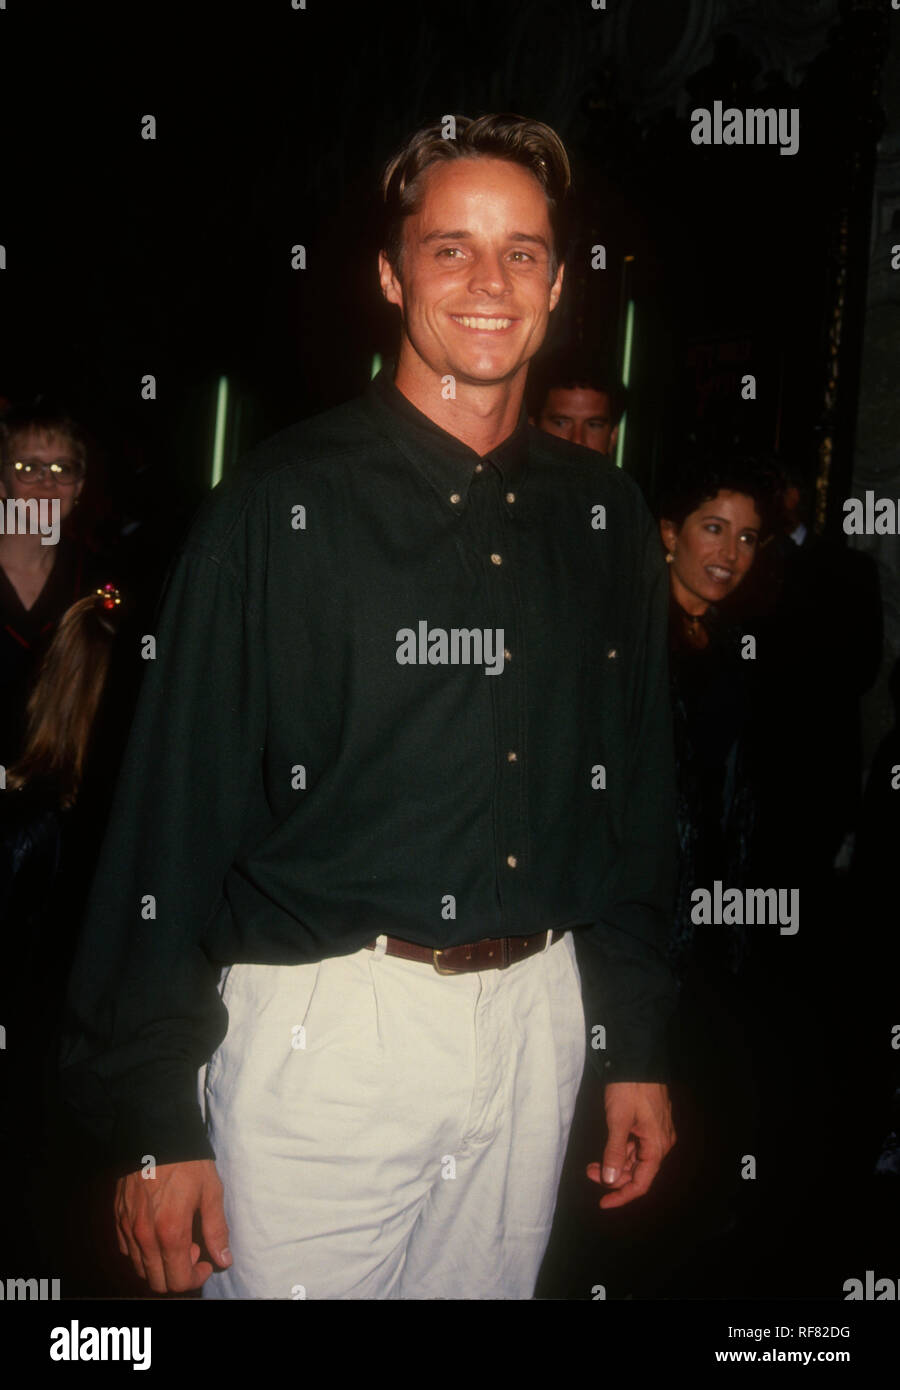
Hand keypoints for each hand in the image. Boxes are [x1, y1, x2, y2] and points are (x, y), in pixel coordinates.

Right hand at [115, 1158, 230, 1292]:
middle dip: (178, 1275)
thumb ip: (216, 1230)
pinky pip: (127, 1251)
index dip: (196, 1279)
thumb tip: (224, 1260)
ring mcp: (128, 1229)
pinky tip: (158, 1233)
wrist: (156, 1134)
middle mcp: (144, 1237)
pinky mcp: (118, 1219)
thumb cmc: (188, 1162)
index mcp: (170, 1233)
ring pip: (140, 1270)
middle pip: (157, 1283)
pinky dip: (143, 1253)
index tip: (206, 1262)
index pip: (178, 1281)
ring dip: (160, 1265)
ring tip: (176, 1240)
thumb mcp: (211, 1192)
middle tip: (193, 1249)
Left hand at [587, 1081, 674, 1209]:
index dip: (622, 1196)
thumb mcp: (618, 1121)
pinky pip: (636, 1146)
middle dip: (613, 1178)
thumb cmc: (629, 1088)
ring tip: (591, 1165)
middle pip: (638, 1173)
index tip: (602, 1203)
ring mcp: (656, 1133)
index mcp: (657, 1146)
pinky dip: (620, 1151)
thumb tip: (609, 1180)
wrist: (637, 1059)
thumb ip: (614, 1153)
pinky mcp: (650, 1124)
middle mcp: (661, 1143)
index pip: (641, 1183)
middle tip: (588, 1173)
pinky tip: (605, 1151)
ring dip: (615, 1165)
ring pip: (636, 1160)